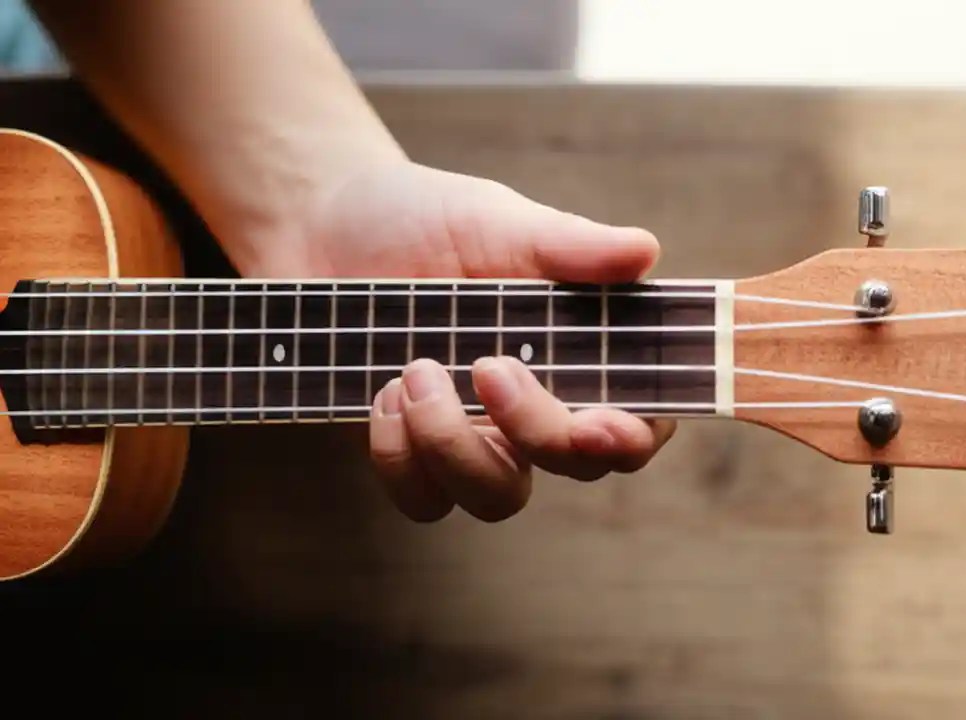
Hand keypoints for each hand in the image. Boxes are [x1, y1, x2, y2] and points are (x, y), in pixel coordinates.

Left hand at [257, 159, 676, 521]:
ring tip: (414, 370)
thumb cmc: (422, 217)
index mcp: (578, 348)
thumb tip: (644, 250)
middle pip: (575, 465)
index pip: (639, 415)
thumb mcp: (495, 220)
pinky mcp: (413, 455)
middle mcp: (537, 403)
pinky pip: (424, 499)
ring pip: (497, 496)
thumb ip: (569, 246)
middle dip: (537, 431)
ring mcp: (477, 436)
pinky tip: (383, 393)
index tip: (595, 424)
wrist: (319, 224)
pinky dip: (400, 456)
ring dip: (457, 445)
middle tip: (488, 366)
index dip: (632, 436)